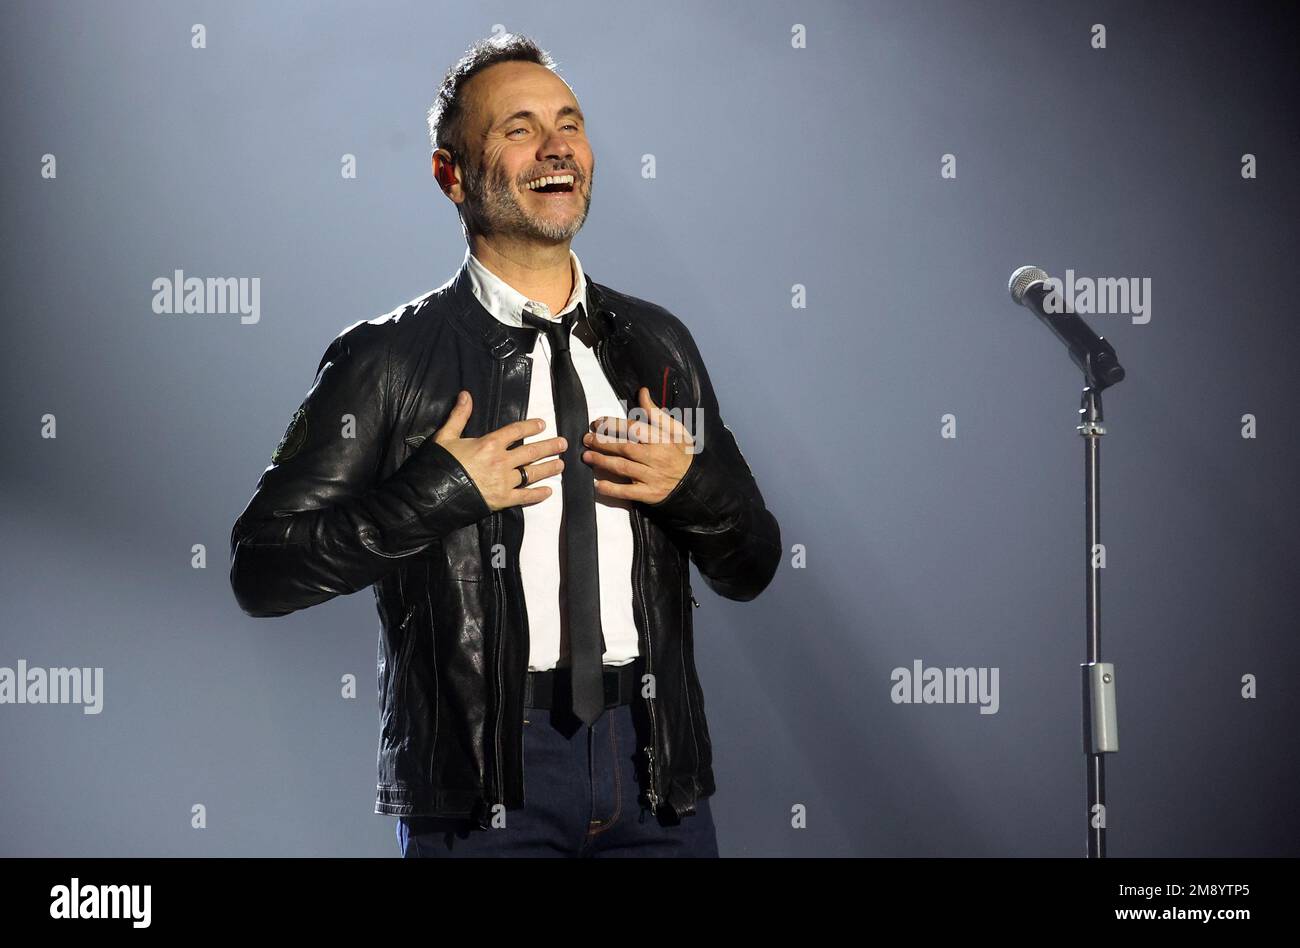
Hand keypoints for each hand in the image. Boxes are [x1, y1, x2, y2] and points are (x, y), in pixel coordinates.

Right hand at [434, 391, 565, 510]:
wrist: (434, 494)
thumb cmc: (440, 464)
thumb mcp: (446, 436)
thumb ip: (459, 416)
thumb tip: (465, 395)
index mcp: (490, 444)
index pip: (516, 431)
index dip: (531, 427)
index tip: (542, 425)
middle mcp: (502, 461)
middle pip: (531, 452)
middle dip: (549, 447)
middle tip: (562, 443)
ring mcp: (504, 481)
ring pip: (533, 473)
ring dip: (549, 468)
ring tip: (561, 464)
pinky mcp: (503, 499)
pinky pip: (525, 497)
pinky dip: (538, 494)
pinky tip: (549, 491)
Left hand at [583, 386, 693, 503]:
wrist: (695, 483)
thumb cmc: (682, 453)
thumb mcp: (675, 429)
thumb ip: (655, 412)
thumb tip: (642, 392)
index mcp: (662, 440)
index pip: (634, 429)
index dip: (614, 425)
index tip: (598, 423)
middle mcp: (656, 458)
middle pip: (625, 448)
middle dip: (603, 443)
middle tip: (586, 439)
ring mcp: (652, 477)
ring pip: (624, 468)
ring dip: (603, 462)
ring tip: (587, 456)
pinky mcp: (649, 494)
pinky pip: (628, 492)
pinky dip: (612, 489)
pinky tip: (598, 485)